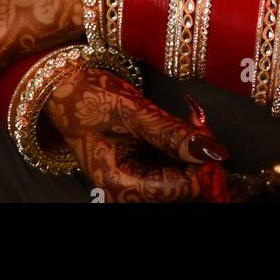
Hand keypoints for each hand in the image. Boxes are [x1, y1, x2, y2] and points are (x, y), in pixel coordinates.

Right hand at [44, 68, 234, 203]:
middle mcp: (126, 192)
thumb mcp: (133, 111)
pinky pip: (170, 167)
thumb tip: (215, 152)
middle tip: (199, 121)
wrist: (64, 87)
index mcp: (120, 183)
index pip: (178, 189)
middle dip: (197, 156)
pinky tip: (183, 128)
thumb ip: (173, 134)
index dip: (202, 166)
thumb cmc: (90, 97)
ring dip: (191, 151)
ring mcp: (133, 183)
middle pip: (181, 186)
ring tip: (191, 120)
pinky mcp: (139, 171)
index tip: (211, 135)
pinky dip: (182, 149)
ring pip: (180, 177)